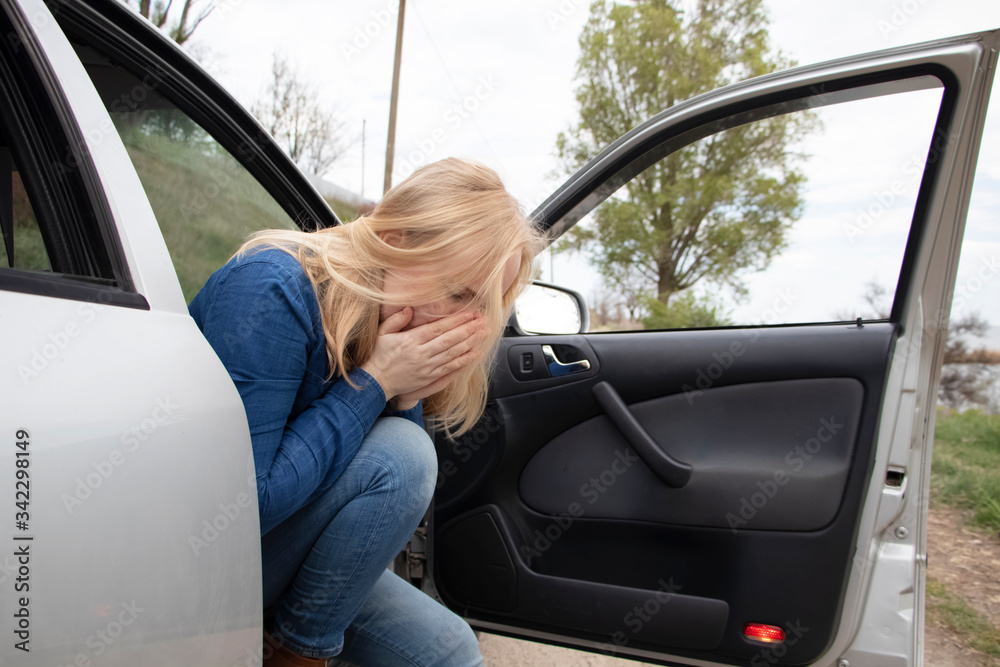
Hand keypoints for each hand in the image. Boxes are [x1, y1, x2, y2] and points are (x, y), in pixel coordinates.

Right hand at [360, 307, 486, 404]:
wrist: (376, 382)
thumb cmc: (379, 355)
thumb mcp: (382, 333)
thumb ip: (396, 320)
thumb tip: (408, 308)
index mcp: (411, 340)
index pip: (438, 328)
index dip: (457, 320)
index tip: (470, 313)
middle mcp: (421, 353)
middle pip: (450, 340)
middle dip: (469, 329)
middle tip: (484, 321)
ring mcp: (427, 367)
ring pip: (453, 353)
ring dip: (470, 343)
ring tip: (484, 334)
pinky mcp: (429, 377)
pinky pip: (450, 368)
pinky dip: (463, 361)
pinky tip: (474, 353)